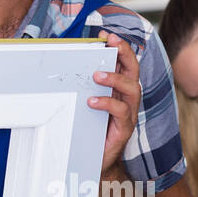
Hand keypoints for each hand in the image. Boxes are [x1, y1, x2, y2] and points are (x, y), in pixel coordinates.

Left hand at [88, 29, 140, 172]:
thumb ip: (81, 87)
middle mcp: (127, 98)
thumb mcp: (84, 104)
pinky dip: (107, 104)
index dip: (119, 47)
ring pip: (132, 89)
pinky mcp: (125, 129)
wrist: (94, 161)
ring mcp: (128, 113)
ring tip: (97, 74)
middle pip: (134, 69)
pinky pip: (121, 112)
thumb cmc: (89, 131)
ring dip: (116, 78)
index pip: (124, 63)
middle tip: (111, 41)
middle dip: (124, 52)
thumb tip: (64, 68)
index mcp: (119, 89)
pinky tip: (92, 102)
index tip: (106, 35)